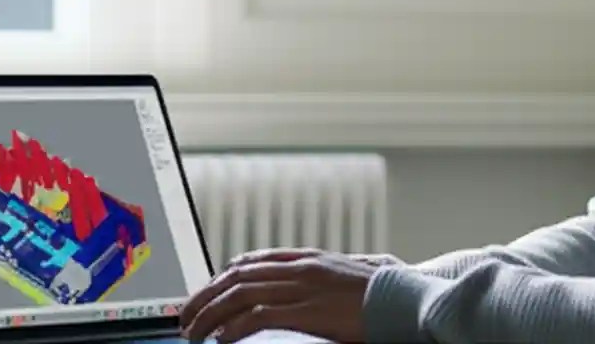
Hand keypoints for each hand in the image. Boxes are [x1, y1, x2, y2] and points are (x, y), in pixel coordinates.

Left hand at [180, 248, 405, 343]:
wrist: (408, 300)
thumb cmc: (386, 295)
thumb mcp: (350, 279)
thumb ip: (323, 281)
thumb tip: (309, 292)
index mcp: (311, 259)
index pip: (254, 260)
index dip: (224, 276)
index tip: (208, 292)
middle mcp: (302, 268)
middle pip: (238, 276)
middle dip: (206, 296)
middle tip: (187, 316)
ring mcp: (303, 287)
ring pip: (240, 294)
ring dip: (210, 314)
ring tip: (194, 333)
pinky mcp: (307, 311)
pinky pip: (257, 316)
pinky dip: (233, 327)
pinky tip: (221, 340)